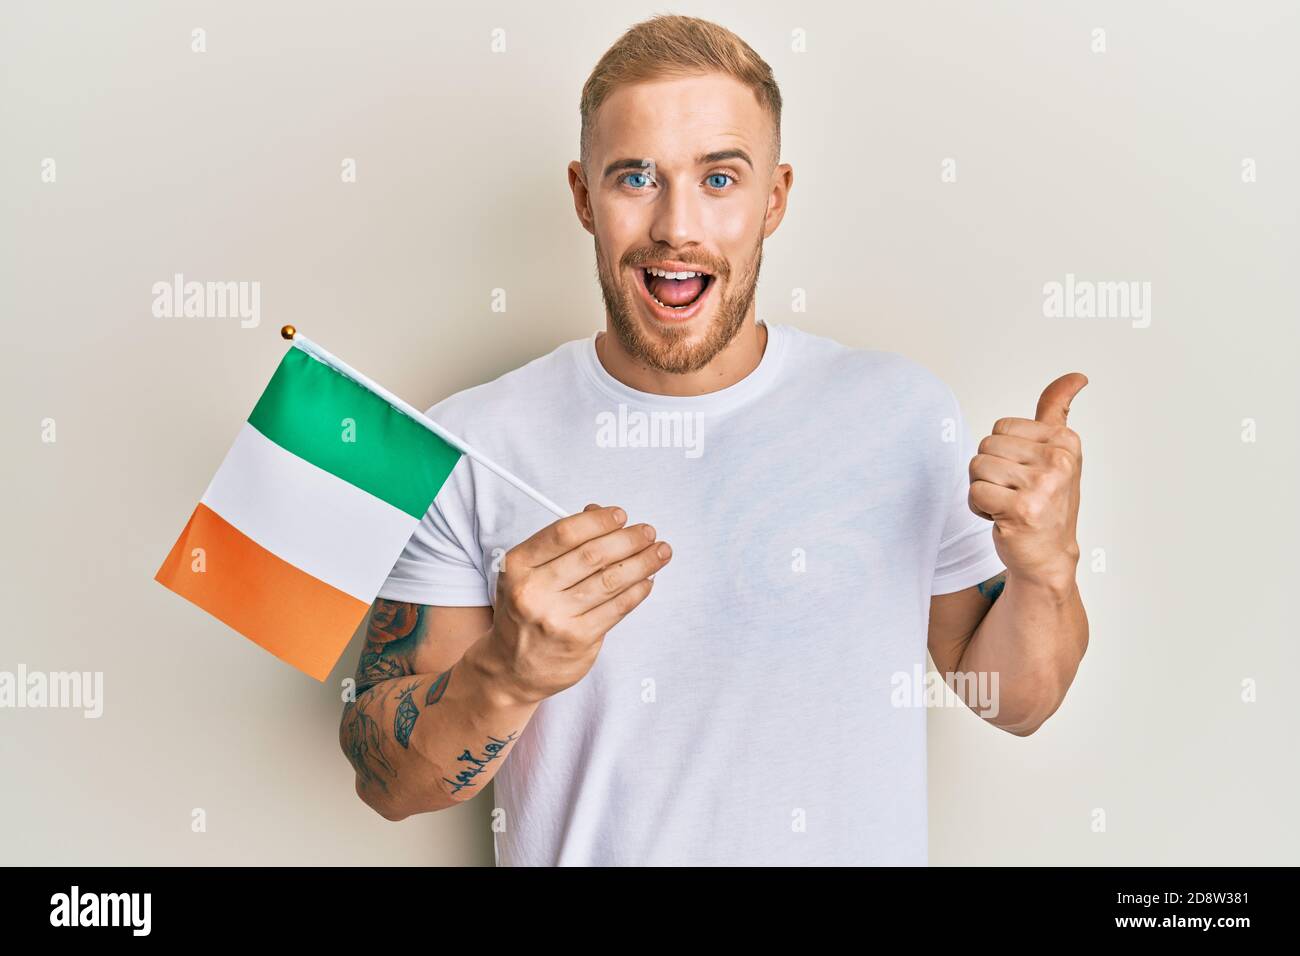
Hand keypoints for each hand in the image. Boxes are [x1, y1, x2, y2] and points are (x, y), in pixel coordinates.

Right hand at [485, 503, 671, 703]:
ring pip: (610, 581)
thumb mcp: (528, 572)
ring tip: (659, 553)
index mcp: (518, 566)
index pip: (565, 533)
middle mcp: (534, 591)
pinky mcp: (578, 639)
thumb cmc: (524, 612)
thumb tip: (597, 513)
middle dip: (628, 539)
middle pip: (592, 555)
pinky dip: (637, 591)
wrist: (511, 668)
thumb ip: (561, 543)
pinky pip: (617, 608)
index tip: (620, 516)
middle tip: (647, 532)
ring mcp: (556, 617)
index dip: (598, 521)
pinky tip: (647, 580)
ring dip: (642, 563)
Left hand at [969, 373, 1086, 587]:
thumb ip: (1057, 411)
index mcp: (1066, 441)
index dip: (1001, 453)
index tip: (1024, 475)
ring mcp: (1044, 484)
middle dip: (989, 473)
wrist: (1048, 557)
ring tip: (1008, 506)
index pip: (1000, 427)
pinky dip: (980, 508)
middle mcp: (1060, 460)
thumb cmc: (1047, 503)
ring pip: (977, 468)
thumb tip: (1076, 377)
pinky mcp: (1023, 509)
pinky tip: (1003, 519)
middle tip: (1014, 494)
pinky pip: (974, 492)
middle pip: (985, 446)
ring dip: (984, 490)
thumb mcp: (1057, 452)